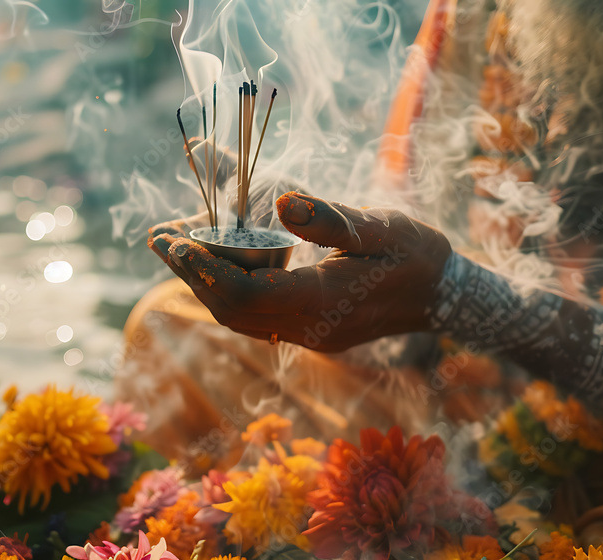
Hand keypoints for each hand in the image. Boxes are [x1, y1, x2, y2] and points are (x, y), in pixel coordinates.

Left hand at [147, 192, 451, 351]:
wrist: (444, 295)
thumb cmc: (415, 254)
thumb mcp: (378, 226)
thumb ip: (328, 218)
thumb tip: (278, 200)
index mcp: (320, 304)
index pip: (243, 295)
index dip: (203, 268)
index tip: (174, 239)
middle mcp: (307, 329)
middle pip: (231, 309)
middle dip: (191, 273)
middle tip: (157, 238)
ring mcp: (307, 335)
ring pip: (240, 316)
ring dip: (205, 282)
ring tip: (176, 247)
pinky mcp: (309, 331)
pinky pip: (256, 316)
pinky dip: (230, 289)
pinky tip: (219, 262)